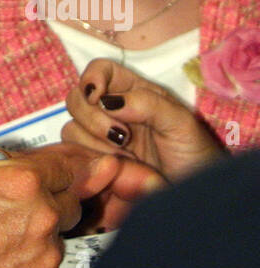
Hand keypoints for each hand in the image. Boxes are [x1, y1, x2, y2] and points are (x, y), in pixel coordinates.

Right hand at [0, 140, 158, 267]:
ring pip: (56, 242)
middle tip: (11, 215)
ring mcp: (49, 260)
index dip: (81, 162)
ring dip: (37, 241)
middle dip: (50, 203)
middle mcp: (45, 218)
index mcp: (23, 181)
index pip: (69, 164)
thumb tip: (10, 157)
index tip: (99, 164)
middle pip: (69, 203)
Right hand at [63, 58, 225, 182]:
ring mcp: (100, 140)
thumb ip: (147, 103)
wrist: (195, 197)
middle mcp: (111, 112)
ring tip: (127, 159)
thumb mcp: (180, 122)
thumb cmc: (194, 154)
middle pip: (76, 99)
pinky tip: (116, 171)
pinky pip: (75, 158)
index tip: (96, 97)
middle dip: (93, 119)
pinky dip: (91, 163)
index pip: (99, 70)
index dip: (92, 77)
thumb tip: (108, 101)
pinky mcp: (94, 165)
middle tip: (123, 138)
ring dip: (96, 145)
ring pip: (71, 130)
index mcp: (132, 92)